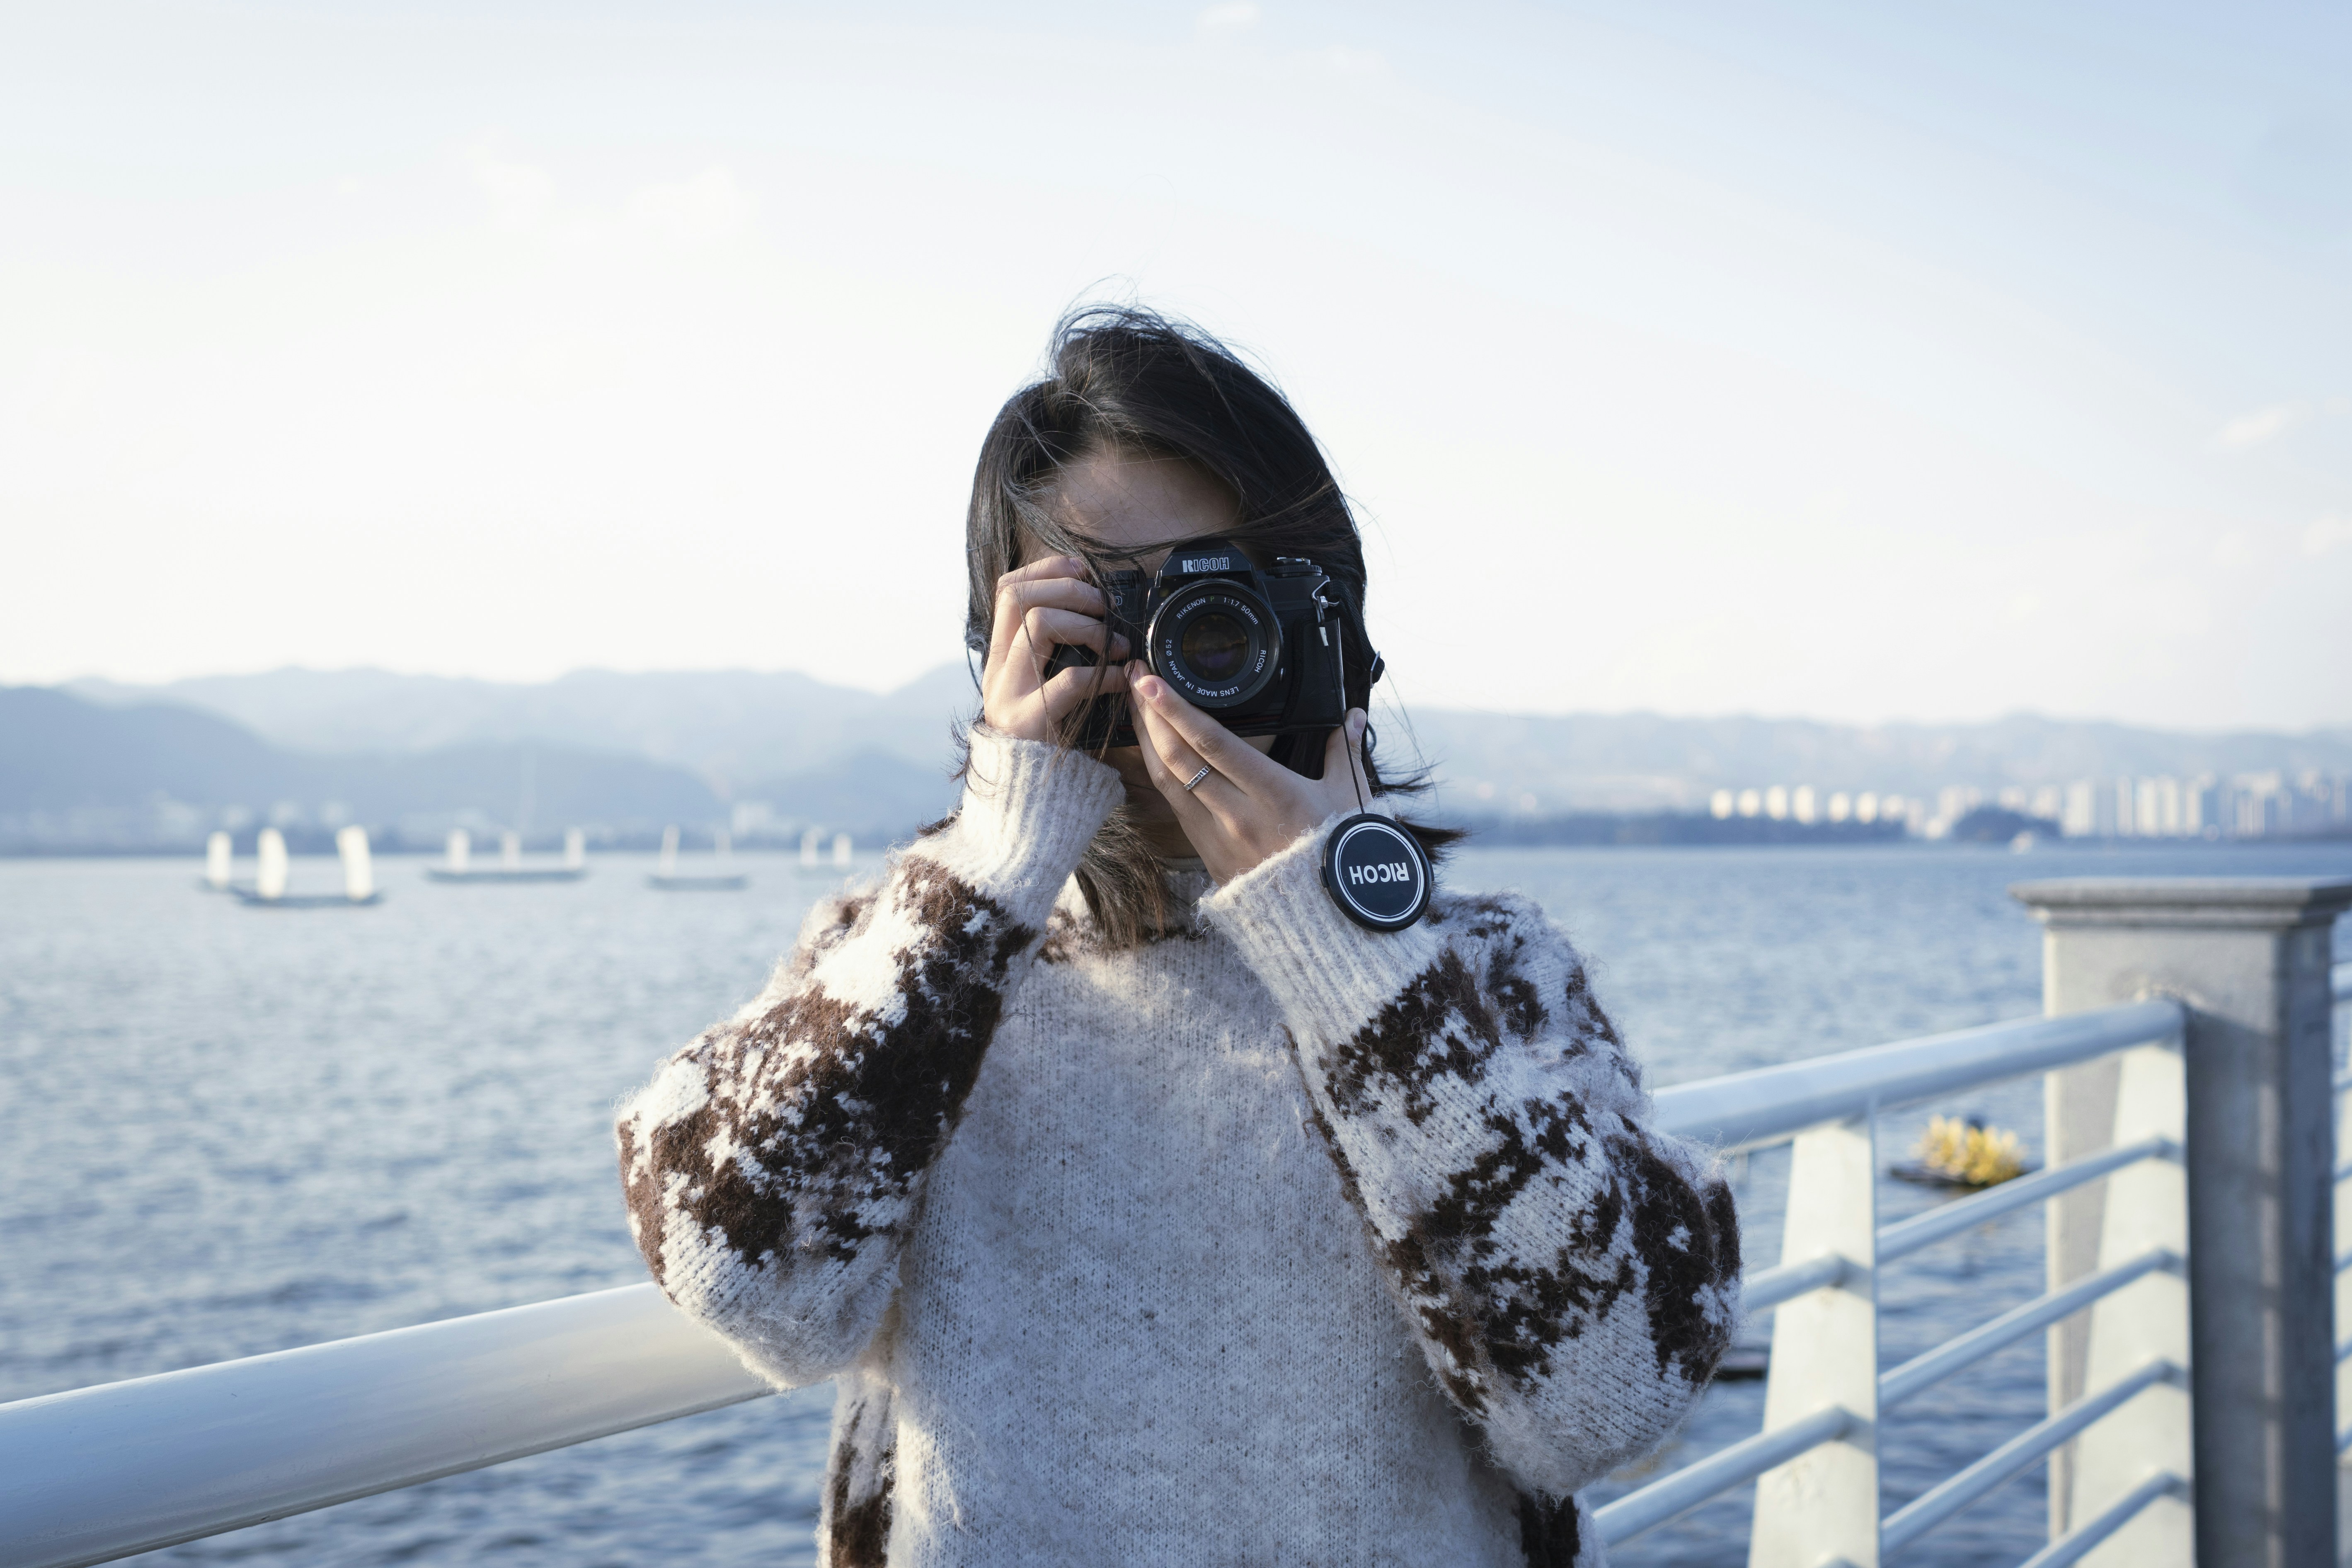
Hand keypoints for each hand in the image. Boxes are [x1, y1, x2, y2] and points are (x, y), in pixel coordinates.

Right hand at [980, 556, 1131, 743]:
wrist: (1024, 792)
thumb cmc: (1044, 735)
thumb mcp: (1038, 685)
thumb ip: (1050, 651)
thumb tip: (1091, 605)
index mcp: (1000, 655)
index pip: (1008, 589)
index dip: (1046, 569)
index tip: (1081, 570)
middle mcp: (998, 668)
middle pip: (1019, 597)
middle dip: (1069, 589)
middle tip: (1103, 607)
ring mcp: (1010, 692)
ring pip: (1039, 624)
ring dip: (1087, 626)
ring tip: (1115, 645)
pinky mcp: (1029, 720)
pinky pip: (1069, 680)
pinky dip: (1104, 674)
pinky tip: (1120, 679)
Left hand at [1125, 667, 1377, 883]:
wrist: (1325, 921)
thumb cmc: (1339, 857)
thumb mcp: (1351, 800)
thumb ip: (1346, 751)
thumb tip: (1354, 716)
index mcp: (1275, 793)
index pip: (1214, 743)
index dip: (1178, 710)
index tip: (1154, 682)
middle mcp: (1238, 814)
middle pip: (1179, 757)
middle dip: (1151, 714)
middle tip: (1136, 677)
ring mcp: (1217, 836)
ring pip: (1168, 781)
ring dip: (1147, 739)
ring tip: (1136, 705)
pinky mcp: (1208, 853)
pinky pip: (1176, 806)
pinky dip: (1160, 773)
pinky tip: (1154, 751)